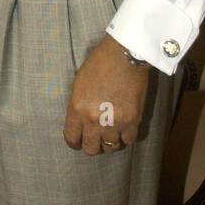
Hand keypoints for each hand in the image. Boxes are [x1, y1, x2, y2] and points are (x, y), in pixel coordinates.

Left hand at [63, 33, 150, 154]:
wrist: (123, 55)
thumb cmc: (99, 64)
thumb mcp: (79, 84)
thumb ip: (78, 105)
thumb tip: (80, 121)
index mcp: (77, 109)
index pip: (72, 138)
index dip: (75, 142)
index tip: (78, 141)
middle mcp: (94, 120)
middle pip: (91, 148)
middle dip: (92, 146)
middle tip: (96, 140)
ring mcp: (114, 122)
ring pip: (111, 147)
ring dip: (110, 142)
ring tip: (111, 134)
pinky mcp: (133, 121)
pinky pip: (129, 140)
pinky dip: (126, 136)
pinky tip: (124, 129)